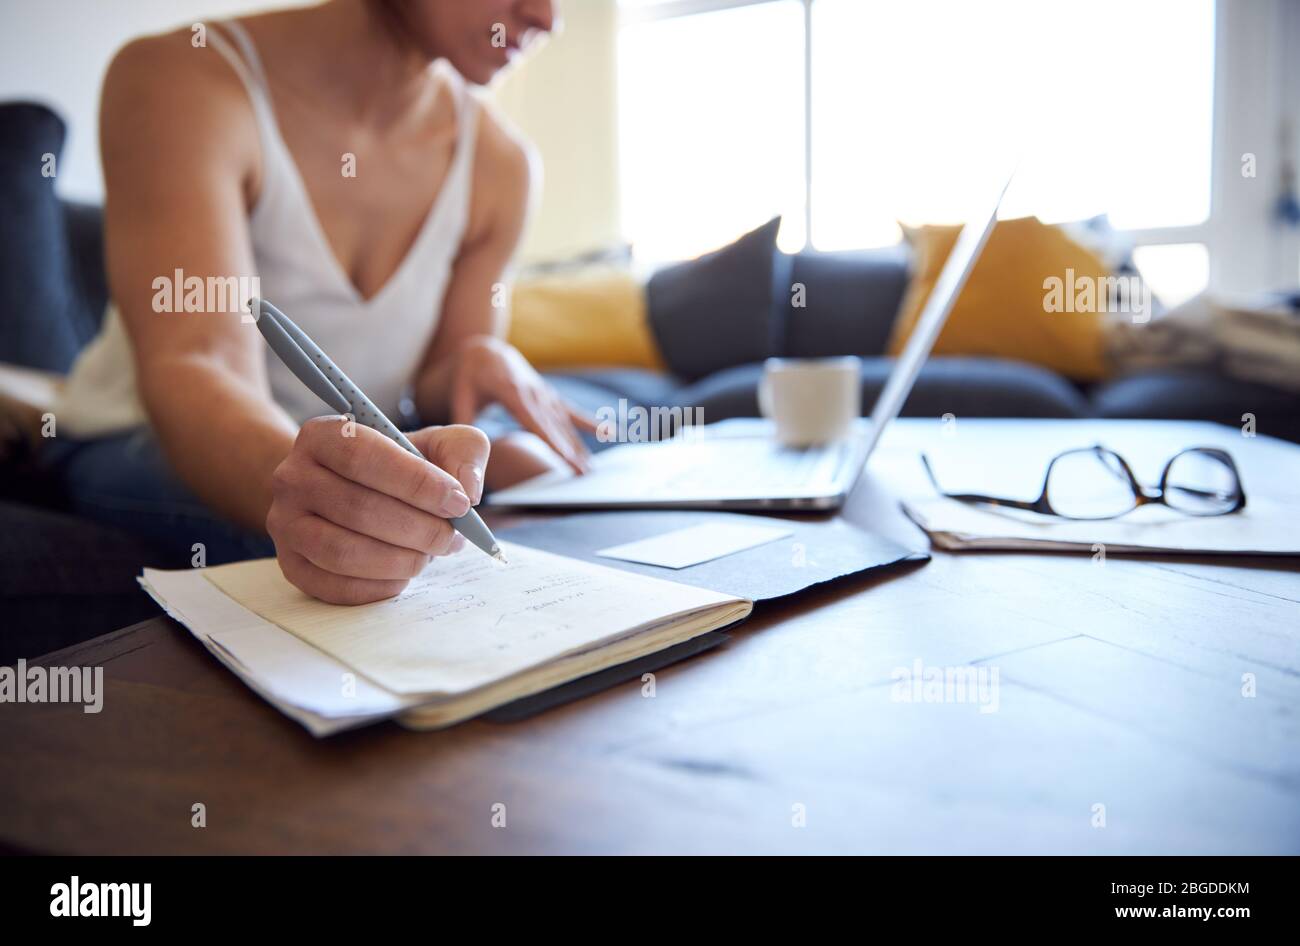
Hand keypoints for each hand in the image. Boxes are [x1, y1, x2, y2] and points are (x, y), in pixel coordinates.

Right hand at [267, 418, 489, 604]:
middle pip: (357, 508)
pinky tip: (403, 574)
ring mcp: (285, 524)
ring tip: (429, 554)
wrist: (346, 490)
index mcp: (323, 435)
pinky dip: (378, 587)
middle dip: (418, 529)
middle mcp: (292, 477)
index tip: (458, 502)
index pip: (364, 457)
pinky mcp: (291, 565)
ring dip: (399, 560)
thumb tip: (467, 489)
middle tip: (452, 537)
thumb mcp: (435, 444)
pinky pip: (333, 587)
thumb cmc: (398, 466)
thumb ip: (463, 451)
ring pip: (342, 552)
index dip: (416, 483)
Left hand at [449, 335, 596, 472]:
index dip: (551, 440)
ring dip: (579, 446)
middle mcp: (534, 393)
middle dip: (570, 451)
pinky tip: (610, 432)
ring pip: (564, 423)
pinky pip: (572, 412)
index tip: (566, 459)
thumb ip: (464, 422)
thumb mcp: (461, 396)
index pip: (534, 421)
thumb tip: (464, 452)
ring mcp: (545, 394)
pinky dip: (590, 423)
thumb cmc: (471, 375)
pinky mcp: (550, 396)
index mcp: (512, 392)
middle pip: (555, 427)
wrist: (487, 350)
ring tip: (591, 469)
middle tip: (583, 474)